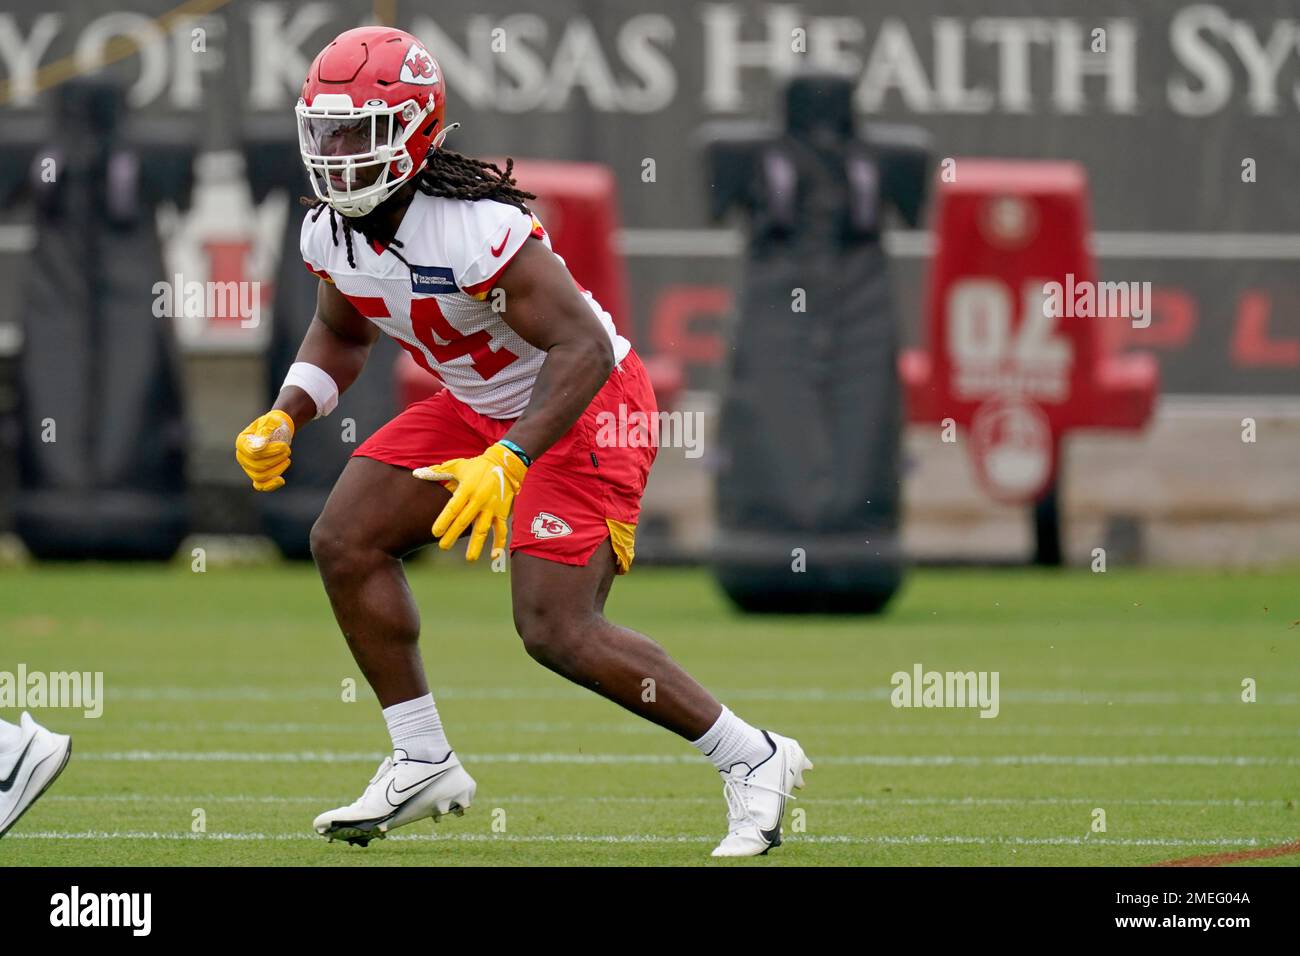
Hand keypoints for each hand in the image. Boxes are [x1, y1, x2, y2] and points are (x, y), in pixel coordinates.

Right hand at [235, 410, 295, 491]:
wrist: (277, 430)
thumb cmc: (273, 424)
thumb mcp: (271, 423)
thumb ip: (265, 432)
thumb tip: (258, 448)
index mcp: (242, 443)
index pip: (254, 454)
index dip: (271, 452)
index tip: (284, 446)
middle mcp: (242, 457)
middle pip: (258, 467)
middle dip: (276, 459)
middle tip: (287, 449)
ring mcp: (249, 467)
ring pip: (261, 476)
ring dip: (277, 469)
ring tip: (287, 458)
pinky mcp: (257, 475)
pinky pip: (260, 485)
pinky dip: (270, 485)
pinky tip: (281, 480)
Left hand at [413, 442, 528, 561]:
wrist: (505, 464)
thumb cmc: (476, 466)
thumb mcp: (457, 466)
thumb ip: (437, 472)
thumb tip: (416, 474)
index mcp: (466, 488)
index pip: (453, 507)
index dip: (444, 520)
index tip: (435, 532)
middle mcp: (479, 499)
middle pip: (465, 521)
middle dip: (453, 535)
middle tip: (443, 546)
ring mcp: (491, 508)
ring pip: (483, 529)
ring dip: (477, 544)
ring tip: (470, 558)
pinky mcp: (501, 513)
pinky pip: (501, 530)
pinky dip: (499, 543)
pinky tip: (493, 556)